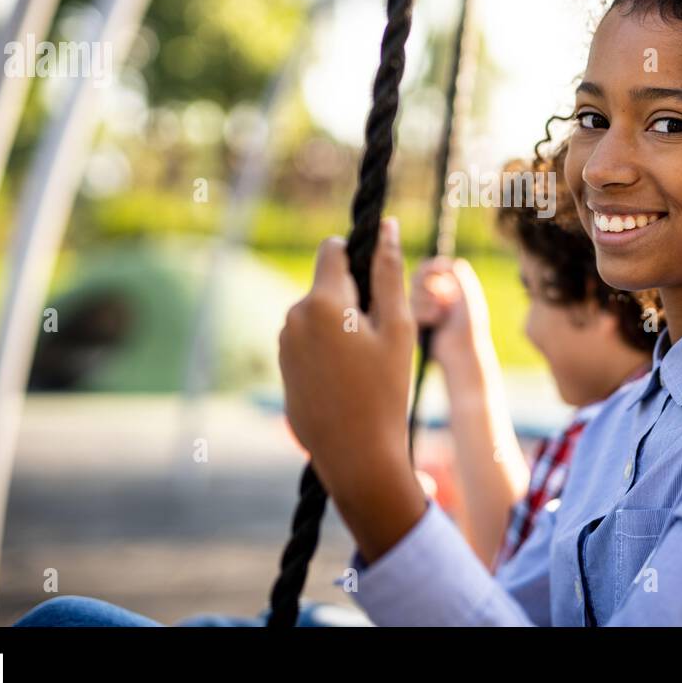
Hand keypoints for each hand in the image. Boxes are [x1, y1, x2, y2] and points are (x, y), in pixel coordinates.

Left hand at [278, 219, 419, 514]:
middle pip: (328, 284)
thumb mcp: (398, 328)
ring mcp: (284, 345)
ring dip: (342, 326)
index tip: (378, 286)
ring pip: (319, 314)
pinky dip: (329, 350)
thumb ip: (390, 272)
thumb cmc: (385, 392)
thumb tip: (388, 226)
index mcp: (322, 303)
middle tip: (381, 339)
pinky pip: (310, 342)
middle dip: (353, 298)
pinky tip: (348, 382)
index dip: (358, 258)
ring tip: (365, 366)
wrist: (356, 457)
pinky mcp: (283, 368)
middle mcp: (294, 318)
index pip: (332, 249)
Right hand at [409, 257, 491, 372]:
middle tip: (440, 298)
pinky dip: (423, 312)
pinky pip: (408, 308)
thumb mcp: (468, 293)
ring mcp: (422, 310)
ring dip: (426, 301)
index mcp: (447, 286)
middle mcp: (433, 297)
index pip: (430, 267)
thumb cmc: (470, 324)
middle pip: (416, 277)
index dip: (431, 268)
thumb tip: (440, 261)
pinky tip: (434, 322)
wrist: (462, 352)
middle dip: (428, 286)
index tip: (438, 271)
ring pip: (411, 293)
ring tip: (440, 315)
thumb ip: (456, 271)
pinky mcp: (412, 323)